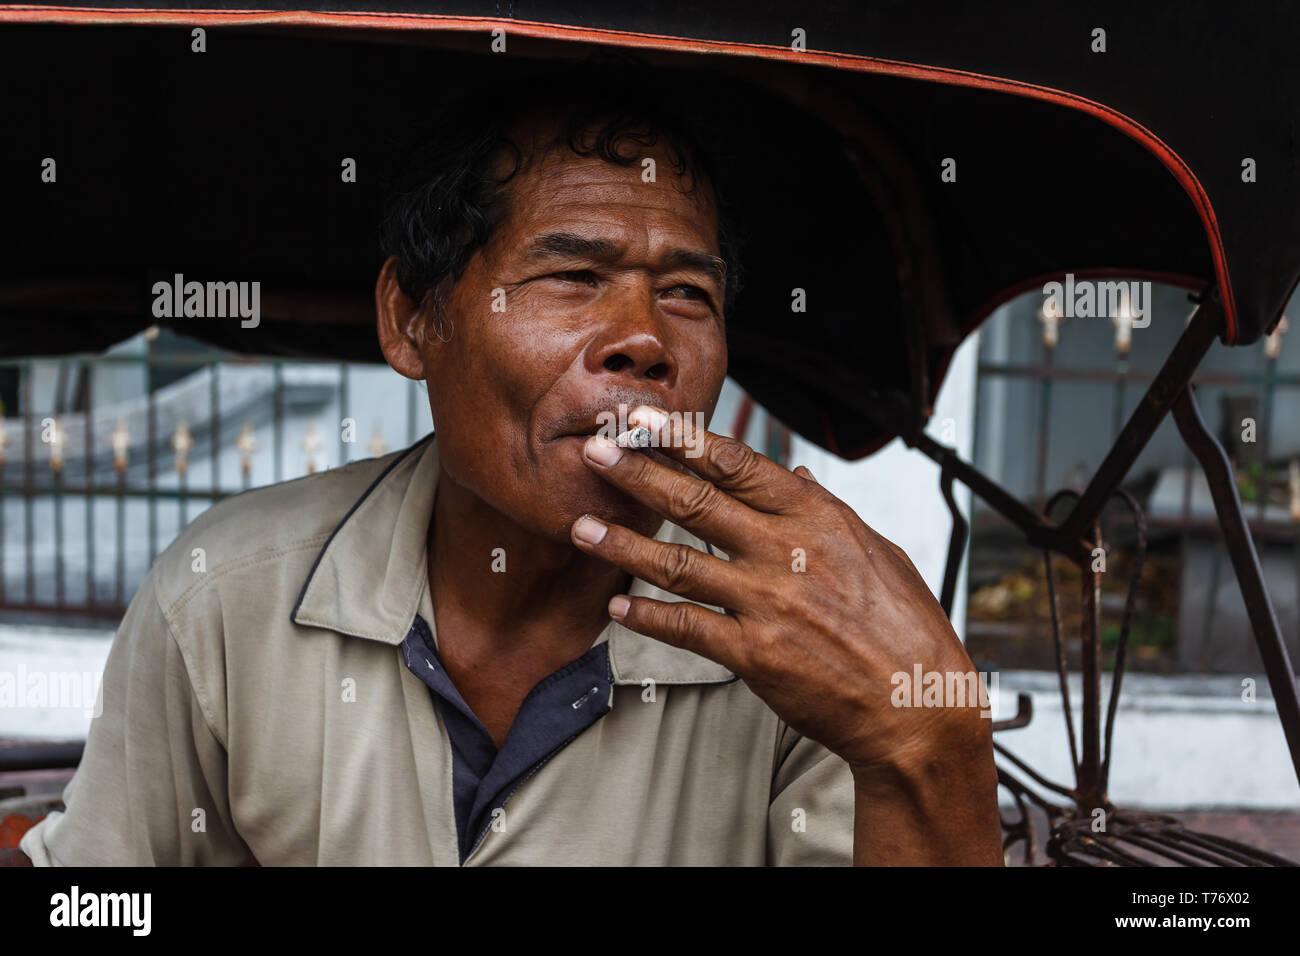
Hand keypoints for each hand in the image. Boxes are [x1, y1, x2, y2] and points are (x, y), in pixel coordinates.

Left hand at [569, 405, 991, 775]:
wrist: (919, 705)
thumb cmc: (907, 629)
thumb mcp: (879, 551)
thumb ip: (828, 510)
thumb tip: (794, 475)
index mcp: (818, 518)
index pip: (737, 463)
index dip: (682, 437)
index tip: (644, 419)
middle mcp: (785, 553)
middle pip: (695, 502)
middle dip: (637, 473)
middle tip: (593, 453)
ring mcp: (766, 603)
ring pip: (678, 562)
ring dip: (623, 543)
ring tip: (583, 527)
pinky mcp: (753, 654)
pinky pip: (685, 627)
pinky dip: (646, 616)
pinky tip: (617, 605)